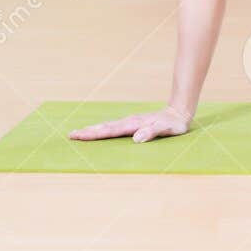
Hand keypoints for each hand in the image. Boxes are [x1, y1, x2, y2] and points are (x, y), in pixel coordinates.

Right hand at [69, 106, 192, 142]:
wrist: (179, 111)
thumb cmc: (174, 124)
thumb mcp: (167, 129)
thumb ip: (152, 132)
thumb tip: (136, 138)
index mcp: (133, 124)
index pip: (109, 131)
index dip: (94, 134)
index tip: (78, 135)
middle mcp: (129, 122)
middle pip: (104, 127)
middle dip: (87, 132)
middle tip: (71, 135)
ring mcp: (130, 122)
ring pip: (107, 126)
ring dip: (93, 130)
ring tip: (78, 134)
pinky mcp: (132, 124)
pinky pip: (113, 128)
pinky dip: (102, 130)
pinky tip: (98, 133)